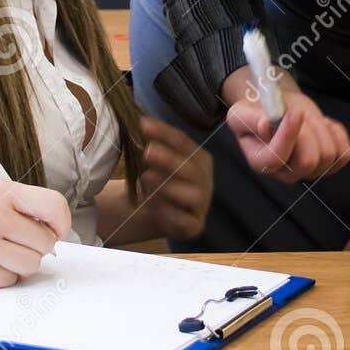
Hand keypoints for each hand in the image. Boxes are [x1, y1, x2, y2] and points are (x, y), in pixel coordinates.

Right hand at [0, 178, 72, 288]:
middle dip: (34, 248)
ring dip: (18, 265)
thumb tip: (55, 234)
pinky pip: (8, 281)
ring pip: (31, 265)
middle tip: (12, 245)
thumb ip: (18, 207)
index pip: (54, 206)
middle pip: (45, 243)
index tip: (55, 231)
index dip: (61, 223)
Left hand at [135, 115, 213, 241]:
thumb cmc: (163, 180)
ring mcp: (202, 204)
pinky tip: (153, 204)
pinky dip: (168, 212)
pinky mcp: (195, 226)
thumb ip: (156, 143)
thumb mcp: (160, 160)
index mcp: (200, 159)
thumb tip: (144, 122)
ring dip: (168, 186)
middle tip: (147, 151)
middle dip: (169, 159)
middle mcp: (205, 181)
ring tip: (146, 177)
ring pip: (191, 195)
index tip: (143, 124)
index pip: (184, 142)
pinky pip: (185, 220)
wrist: (164, 214)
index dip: (164, 133)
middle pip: (190, 168)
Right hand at [226, 89, 349, 184]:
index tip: (294, 112)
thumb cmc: (257, 113)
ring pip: (328, 155)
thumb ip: (250, 119)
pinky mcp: (328, 165)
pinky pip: (343, 154)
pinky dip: (336, 134)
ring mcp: (309, 172)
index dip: (288, 135)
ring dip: (320, 128)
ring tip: (306, 117)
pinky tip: (322, 125)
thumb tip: (265, 126)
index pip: (277, 158)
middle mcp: (285, 173)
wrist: (276, 112)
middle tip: (297, 112)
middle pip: (308, 161)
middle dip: (307, 131)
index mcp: (261, 162)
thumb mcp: (242, 112)